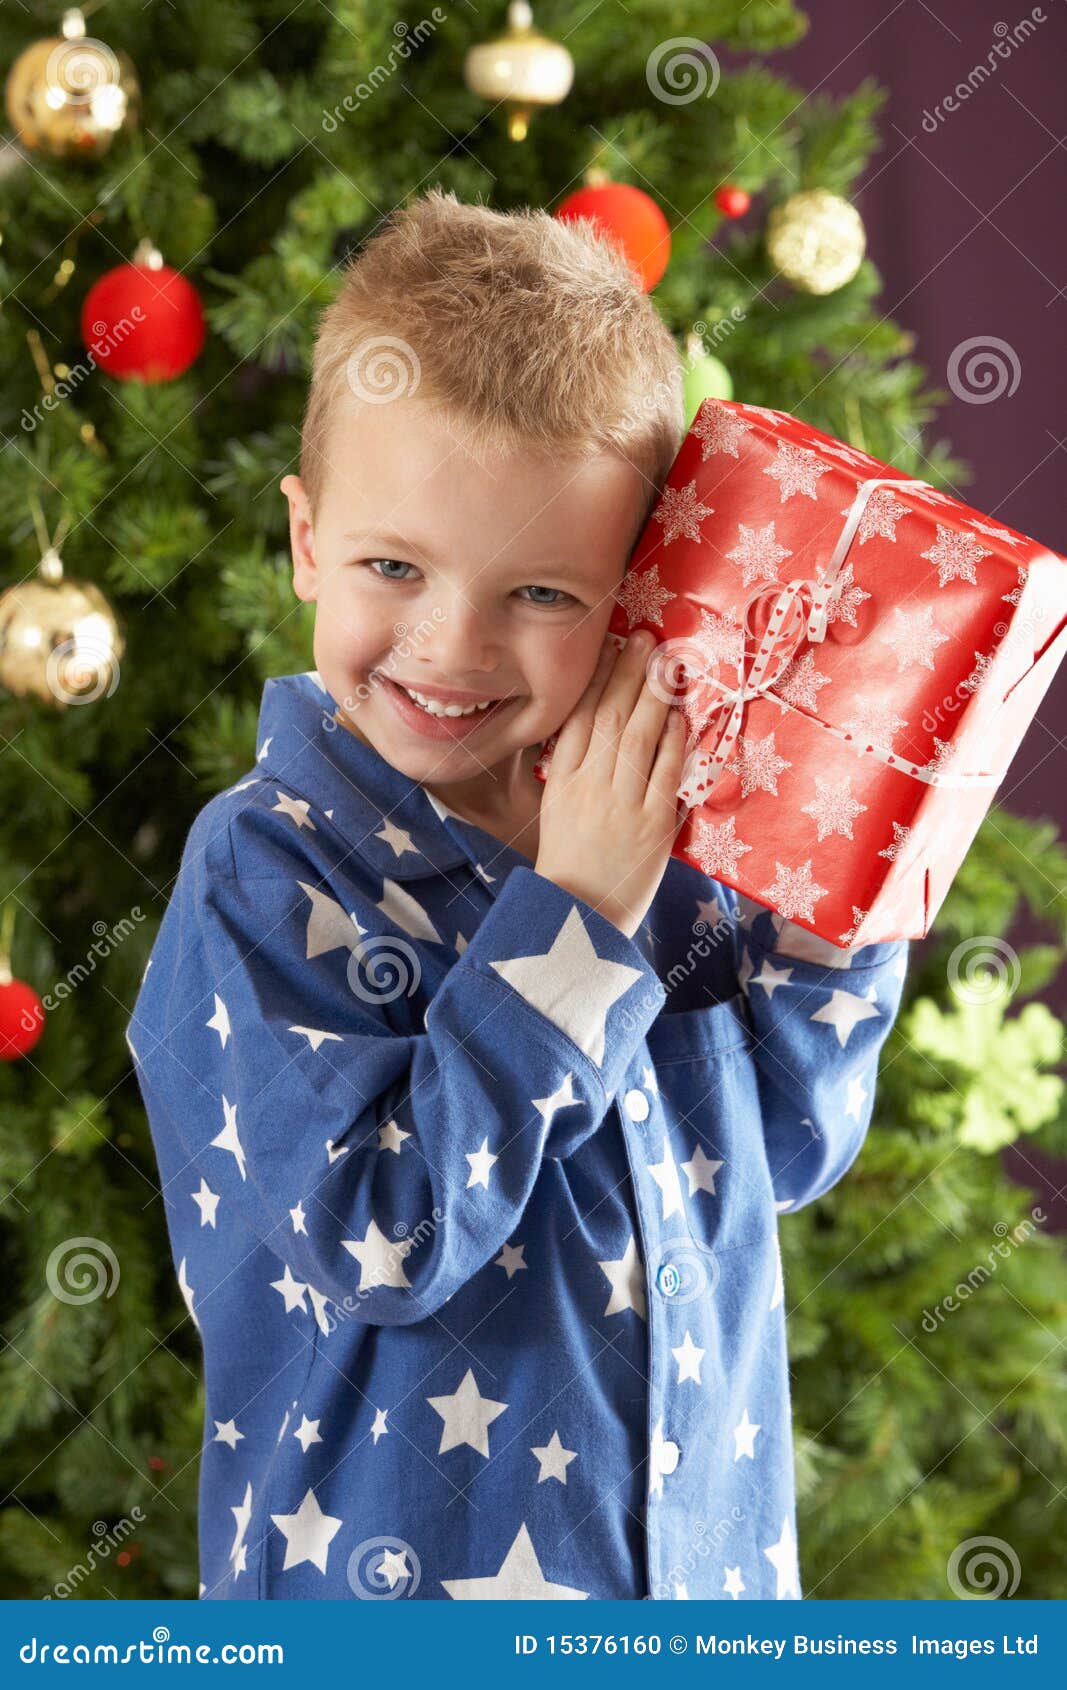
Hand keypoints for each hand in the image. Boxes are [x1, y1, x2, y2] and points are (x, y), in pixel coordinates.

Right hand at [534, 629, 687, 937]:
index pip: (576, 718)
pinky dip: (674, 741)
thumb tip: (589, 730)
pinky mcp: (651, 827)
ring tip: (667, 662)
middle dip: (628, 673)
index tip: (608, 647)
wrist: (577, 922)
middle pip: (608, 718)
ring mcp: (620, 806)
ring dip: (655, 695)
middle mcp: (588, 788)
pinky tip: (681, 714)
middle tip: (644, 638)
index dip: (594, 679)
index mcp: (561, 783)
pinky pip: (665, 774)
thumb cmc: (569, 867)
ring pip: (638, 738)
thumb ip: (571, 772)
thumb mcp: (556, 813)